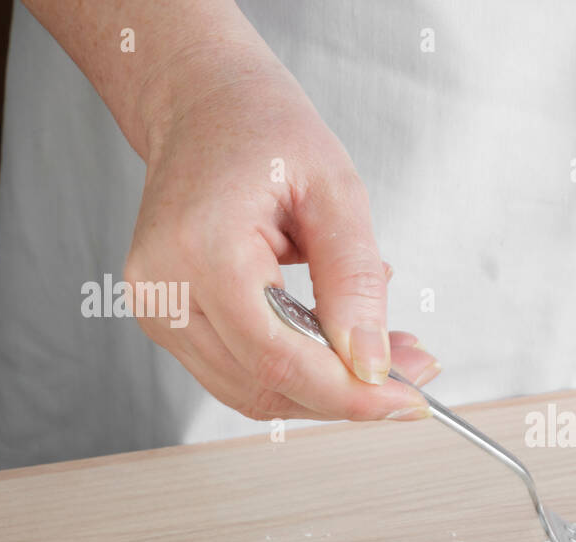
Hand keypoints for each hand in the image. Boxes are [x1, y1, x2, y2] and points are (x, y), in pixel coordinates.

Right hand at [123, 49, 436, 421]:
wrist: (204, 107)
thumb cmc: (264, 131)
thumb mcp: (336, 191)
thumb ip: (354, 281)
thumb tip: (371, 365)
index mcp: (200, 248)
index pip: (278, 358)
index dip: (349, 394)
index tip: (409, 399)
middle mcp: (165, 289)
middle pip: (266, 386)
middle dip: (349, 395)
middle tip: (415, 372)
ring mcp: (159, 310)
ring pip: (253, 394)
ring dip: (327, 390)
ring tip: (388, 356)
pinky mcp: (169, 321)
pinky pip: (241, 374)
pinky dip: (300, 375)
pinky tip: (342, 347)